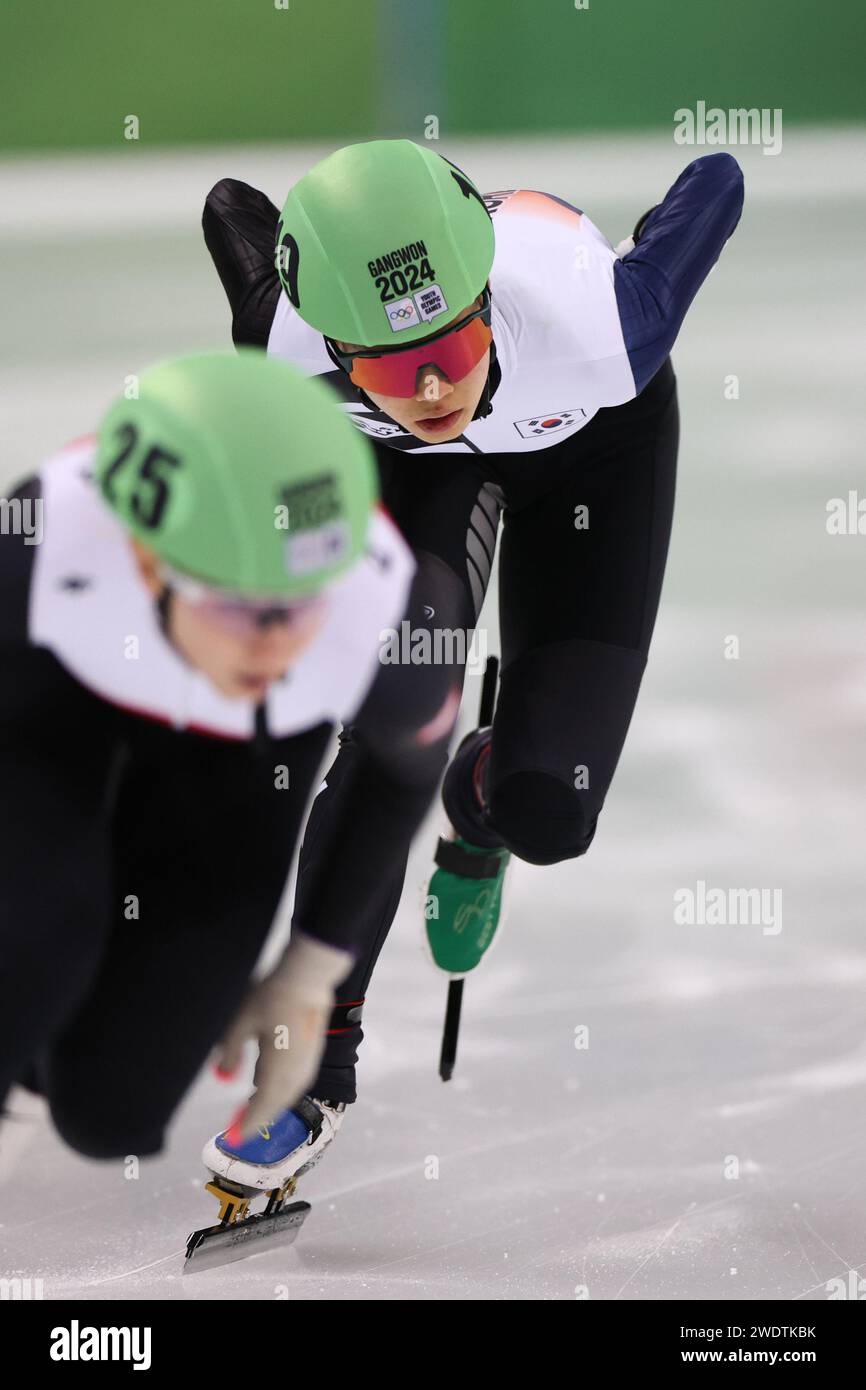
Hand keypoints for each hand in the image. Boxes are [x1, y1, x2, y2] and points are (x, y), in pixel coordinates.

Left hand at [217, 931, 352, 1138]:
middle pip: (276, 1105)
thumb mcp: (241, 1023)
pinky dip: (279, 1090)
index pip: (262, 1108)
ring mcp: (308, 1063)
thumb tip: (224, 1078)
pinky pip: (295, 1082)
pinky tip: (266, 1082)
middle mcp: (296, 1073)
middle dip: (257, 1118)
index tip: (232, 1138)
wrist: (308, 977)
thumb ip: (230, 1053)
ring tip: (249, 1107)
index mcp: (278, 1071)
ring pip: (287, 1094)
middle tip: (236, 1126)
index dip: (247, 1125)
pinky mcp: (313, 1053)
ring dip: (269, 1104)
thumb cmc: (271, 997)